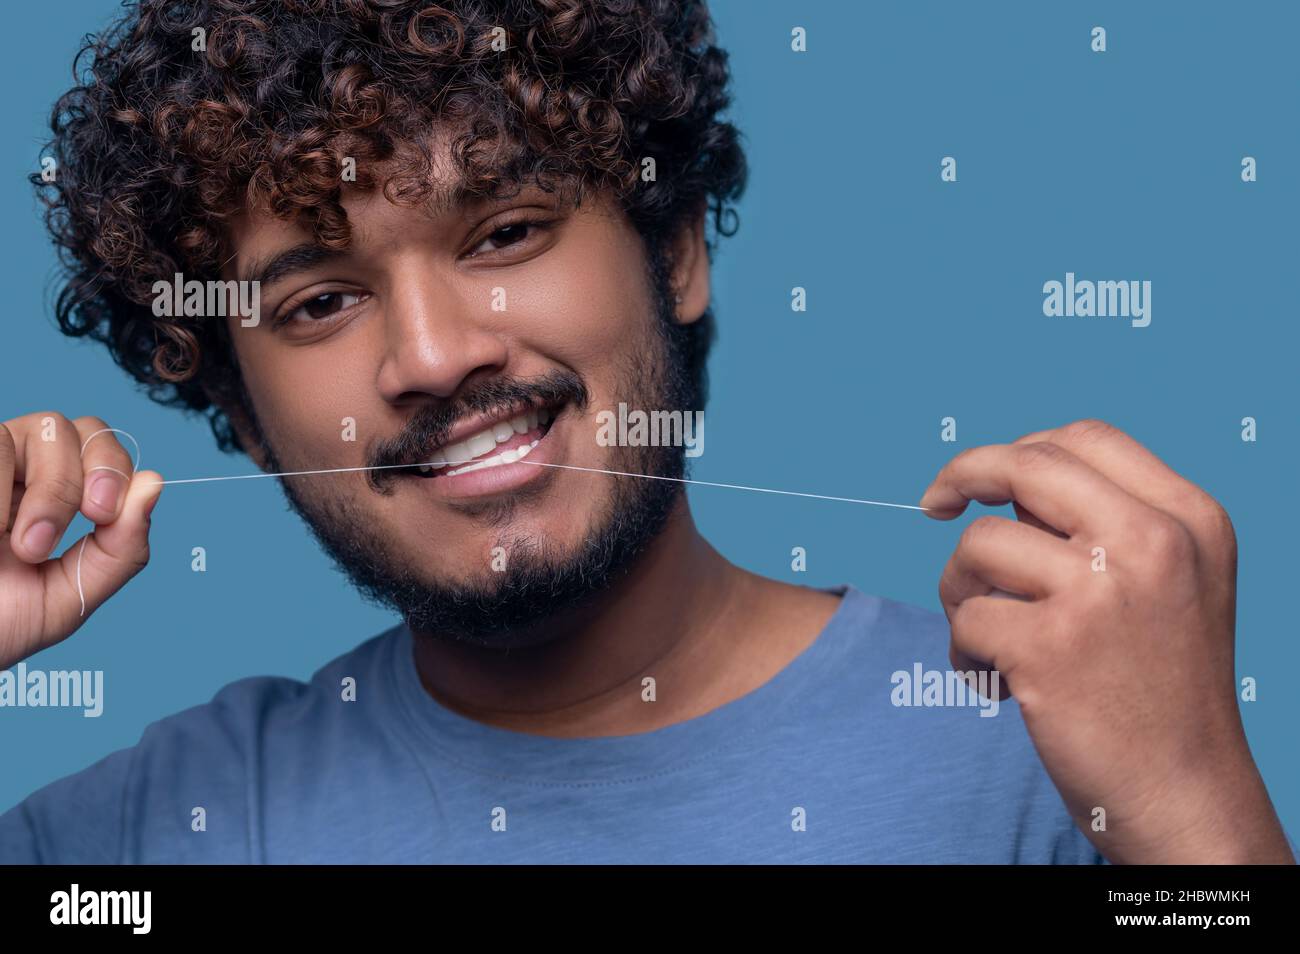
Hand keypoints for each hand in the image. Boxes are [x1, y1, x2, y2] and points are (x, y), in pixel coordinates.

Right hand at [0, 412, 161, 669]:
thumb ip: (121, 549)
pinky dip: (2, 496)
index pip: (101, 448)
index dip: (114, 470)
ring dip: (47, 494)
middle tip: (80, 522)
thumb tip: (155, 484)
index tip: (102, 515)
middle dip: (86, 476)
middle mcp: (18, 470)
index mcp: (52, 496)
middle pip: (77, 428)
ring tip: (23, 547)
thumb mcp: (71, 596)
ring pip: (41, 429)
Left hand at [921, 419, 1292, 863]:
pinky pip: (965, 618)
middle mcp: (1152, 543)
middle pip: (1025, 465)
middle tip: (932, 504)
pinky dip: (964, 653)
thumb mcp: (1171, 584)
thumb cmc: (1161, 688)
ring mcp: (1100, 592)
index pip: (1085, 439)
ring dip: (962, 592)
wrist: (1187, 793)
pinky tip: (998, 685)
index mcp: (1187, 519)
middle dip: (962, 474)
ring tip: (992, 641)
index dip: (1019, 448)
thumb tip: (1001, 481)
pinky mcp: (1050, 646)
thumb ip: (1105, 524)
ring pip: (979, 545)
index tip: (980, 478)